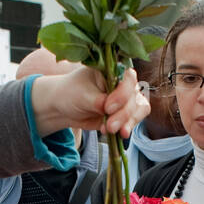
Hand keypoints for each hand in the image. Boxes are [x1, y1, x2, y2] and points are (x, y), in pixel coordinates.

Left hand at [30, 66, 147, 138]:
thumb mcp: (82, 95)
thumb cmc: (72, 93)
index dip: (122, 94)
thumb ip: (98, 101)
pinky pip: (133, 121)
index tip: (108, 107)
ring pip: (139, 109)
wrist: (64, 107)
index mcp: (113, 70)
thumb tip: (110, 110)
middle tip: (110, 125)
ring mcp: (125, 99)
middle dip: (123, 114)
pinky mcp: (124, 114)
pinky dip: (126, 128)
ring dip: (128, 122)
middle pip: (135, 97)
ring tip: (112, 130)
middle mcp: (123, 83)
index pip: (129, 79)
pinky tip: (117, 134)